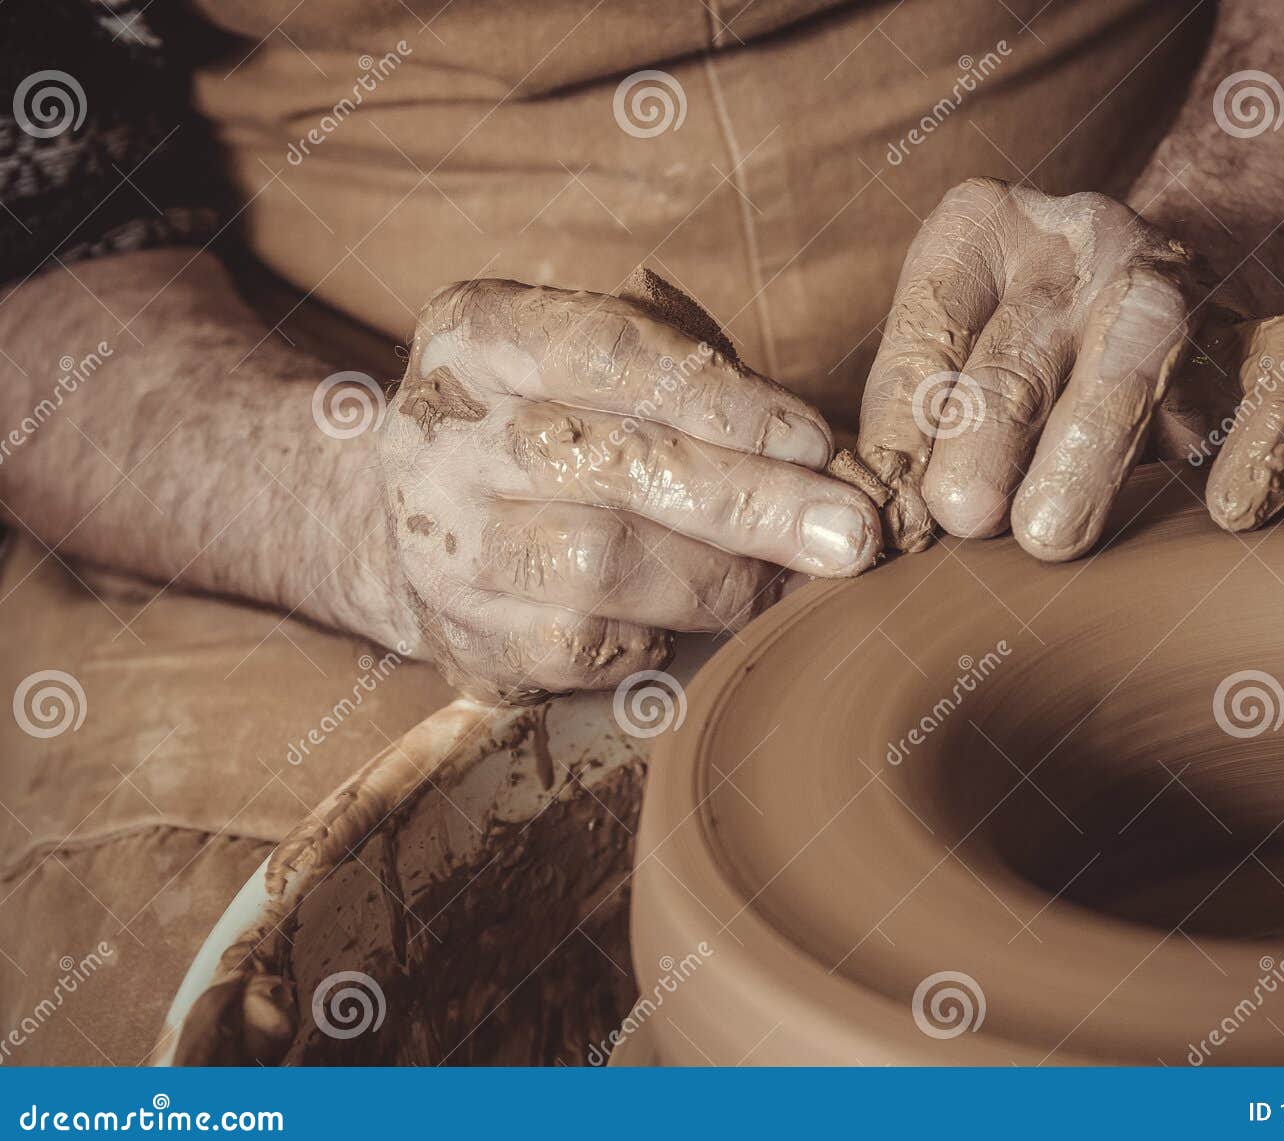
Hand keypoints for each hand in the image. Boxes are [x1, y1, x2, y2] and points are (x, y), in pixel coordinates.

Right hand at [380, 277, 881, 702]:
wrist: (420, 523)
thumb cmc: (560, 426)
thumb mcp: (606, 369)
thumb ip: (703, 392)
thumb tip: (835, 465)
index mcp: (480, 336)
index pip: (614, 353)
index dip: (726, 402)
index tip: (815, 444)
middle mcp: (444, 434)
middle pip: (617, 466)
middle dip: (752, 503)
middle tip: (848, 535)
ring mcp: (440, 542)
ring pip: (602, 567)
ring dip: (722, 580)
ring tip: (788, 582)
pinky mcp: (460, 635)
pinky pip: (583, 647)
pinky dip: (661, 638)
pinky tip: (699, 622)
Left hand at [857, 178, 1283, 559]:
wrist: (1180, 262)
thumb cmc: (1028, 339)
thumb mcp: (954, 348)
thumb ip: (912, 424)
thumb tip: (873, 525)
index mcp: (985, 228)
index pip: (929, 322)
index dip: (905, 424)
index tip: (889, 514)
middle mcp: (1082, 241)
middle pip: (1022, 347)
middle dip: (985, 437)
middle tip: (962, 518)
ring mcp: (1184, 281)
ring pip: (1138, 355)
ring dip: (1087, 449)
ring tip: (1048, 535)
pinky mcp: (1275, 334)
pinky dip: (1266, 442)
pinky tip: (1230, 509)